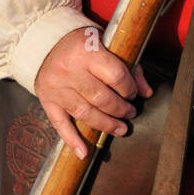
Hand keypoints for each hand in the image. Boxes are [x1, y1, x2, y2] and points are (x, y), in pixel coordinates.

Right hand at [34, 27, 152, 158]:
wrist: (47, 42)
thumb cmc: (84, 44)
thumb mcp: (107, 44)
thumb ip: (129, 67)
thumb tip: (146, 92)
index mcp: (87, 51)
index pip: (115, 75)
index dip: (129, 89)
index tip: (133, 94)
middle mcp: (70, 69)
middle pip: (101, 98)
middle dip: (120, 110)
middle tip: (130, 113)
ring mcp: (56, 86)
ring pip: (84, 113)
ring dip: (106, 125)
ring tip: (120, 129)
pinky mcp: (47, 99)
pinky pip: (59, 123)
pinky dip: (72, 140)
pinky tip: (84, 152)